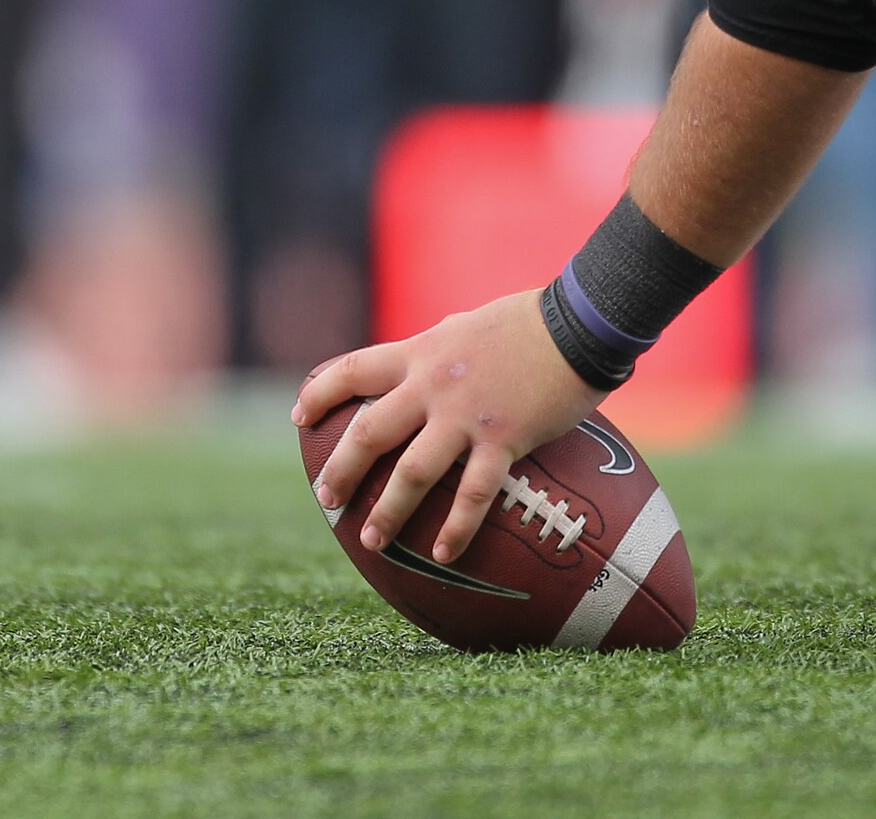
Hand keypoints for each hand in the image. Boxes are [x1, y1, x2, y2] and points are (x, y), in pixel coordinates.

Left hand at [291, 289, 602, 565]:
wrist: (577, 323)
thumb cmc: (529, 320)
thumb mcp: (467, 324)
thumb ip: (440, 345)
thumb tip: (426, 353)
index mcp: (420, 352)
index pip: (353, 370)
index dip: (320, 392)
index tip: (298, 416)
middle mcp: (432, 385)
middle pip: (369, 431)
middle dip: (341, 468)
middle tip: (325, 498)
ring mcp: (465, 416)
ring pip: (412, 472)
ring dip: (388, 511)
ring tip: (371, 540)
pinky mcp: (503, 440)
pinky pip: (473, 494)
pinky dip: (456, 528)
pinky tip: (443, 555)